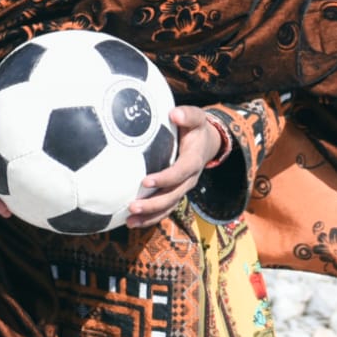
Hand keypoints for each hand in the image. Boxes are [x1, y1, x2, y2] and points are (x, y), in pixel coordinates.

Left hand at [125, 105, 220, 227]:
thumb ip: (187, 114)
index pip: (180, 172)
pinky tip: (131, 222)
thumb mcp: (196, 117)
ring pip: (168, 207)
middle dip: (153, 204)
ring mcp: (182, 188)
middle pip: (172, 196)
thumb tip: (174, 113)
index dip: (165, 178)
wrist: (206, 142)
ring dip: (149, 216)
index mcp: (193, 161)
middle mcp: (189, 179)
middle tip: (133, 207)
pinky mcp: (175, 193)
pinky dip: (150, 218)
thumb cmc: (195, 127)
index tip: (145, 181)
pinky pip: (164, 209)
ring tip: (129, 222)